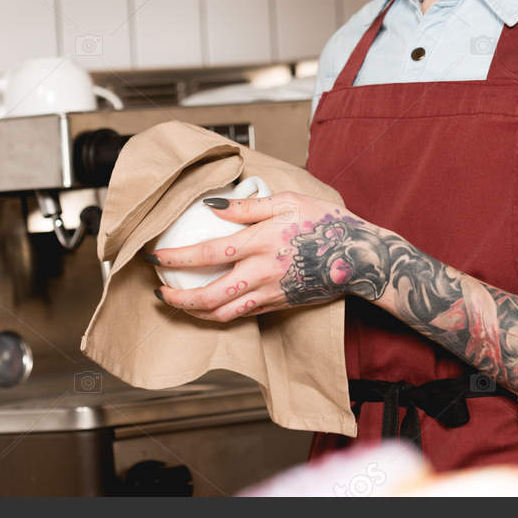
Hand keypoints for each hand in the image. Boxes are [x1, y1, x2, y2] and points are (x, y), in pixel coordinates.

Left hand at [147, 191, 373, 322]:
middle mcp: (262, 273)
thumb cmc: (327, 223)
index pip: (208, 255)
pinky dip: (217, 314)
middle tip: (159, 290)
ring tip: (177, 301)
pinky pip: (241, 315)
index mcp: (261, 243)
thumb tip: (212, 206)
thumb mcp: (288, 202)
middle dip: (178, 297)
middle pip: (209, 296)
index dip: (177, 258)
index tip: (156, 257)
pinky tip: (206, 306)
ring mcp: (270, 294)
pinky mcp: (279, 305)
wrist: (361, 258)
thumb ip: (248, 207)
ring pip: (223, 314)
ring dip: (194, 311)